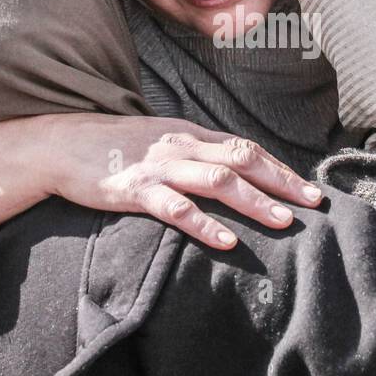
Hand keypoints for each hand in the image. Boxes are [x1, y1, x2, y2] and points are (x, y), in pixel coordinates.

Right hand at [0, 112, 322, 249]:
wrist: (62, 145)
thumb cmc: (115, 147)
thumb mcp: (161, 141)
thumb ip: (195, 152)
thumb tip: (232, 170)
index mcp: (190, 134)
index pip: (246, 149)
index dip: (280, 169)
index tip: (309, 190)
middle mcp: (182, 146)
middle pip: (242, 160)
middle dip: (282, 183)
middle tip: (313, 205)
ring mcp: (160, 168)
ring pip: (217, 181)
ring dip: (254, 202)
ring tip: (283, 221)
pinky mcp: (136, 189)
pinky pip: (175, 208)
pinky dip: (203, 224)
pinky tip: (225, 241)